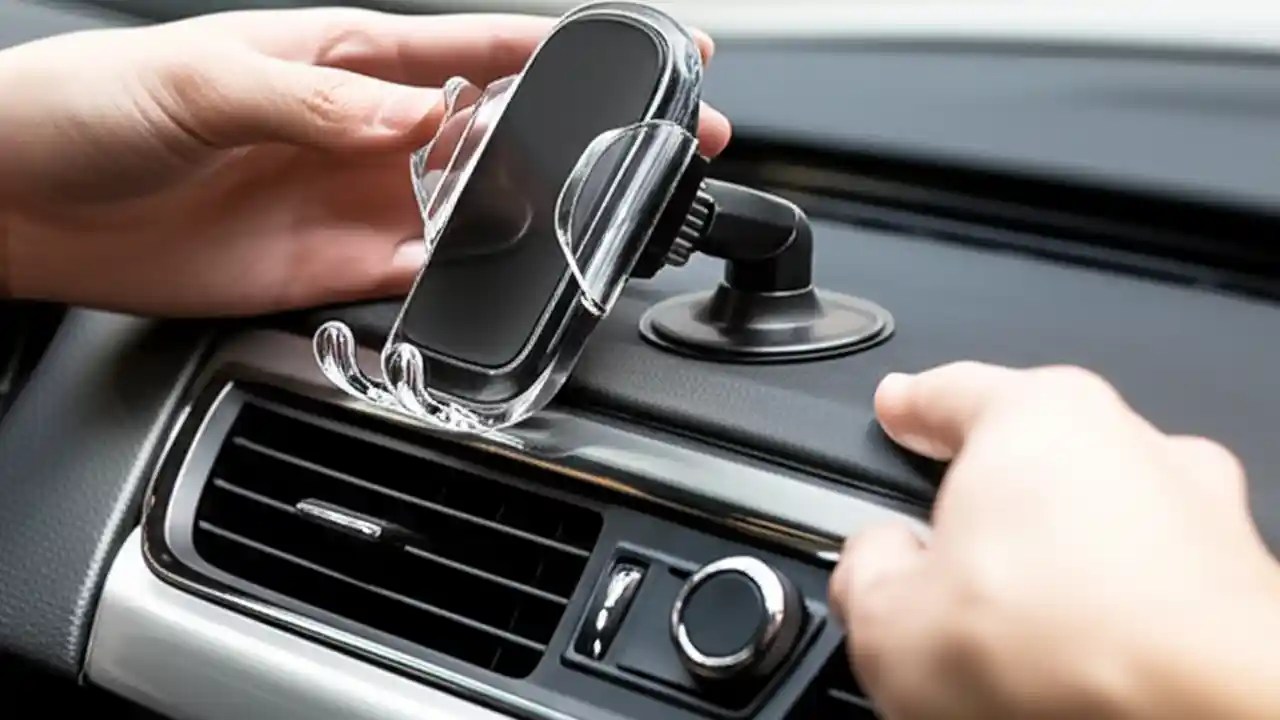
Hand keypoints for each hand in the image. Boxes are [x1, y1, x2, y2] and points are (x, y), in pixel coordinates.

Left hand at [0, 8, 730, 315]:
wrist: (21, 199)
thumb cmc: (93, 103)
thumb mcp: (207, 80)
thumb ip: (320, 102)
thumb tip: (418, 122)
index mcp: (350, 58)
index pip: (483, 48)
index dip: (570, 49)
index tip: (650, 52)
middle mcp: (370, 131)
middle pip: (504, 134)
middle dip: (588, 138)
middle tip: (661, 147)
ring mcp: (358, 202)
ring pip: (477, 210)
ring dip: (538, 217)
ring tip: (603, 224)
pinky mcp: (334, 270)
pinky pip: (422, 278)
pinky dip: (465, 284)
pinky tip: (502, 285)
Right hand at [831, 362, 1279, 718]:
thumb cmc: (1070, 661)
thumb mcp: (889, 625)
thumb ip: (866, 570)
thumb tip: (878, 560)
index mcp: (1037, 420)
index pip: (952, 390)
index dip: (911, 405)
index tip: (898, 407)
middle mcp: (1130, 444)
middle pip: (1033, 455)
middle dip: (987, 501)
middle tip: (942, 563)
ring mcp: (1199, 510)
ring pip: (1100, 518)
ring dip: (1059, 561)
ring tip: (1017, 636)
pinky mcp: (1243, 583)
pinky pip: (1154, 580)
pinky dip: (1116, 610)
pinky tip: (1084, 664)